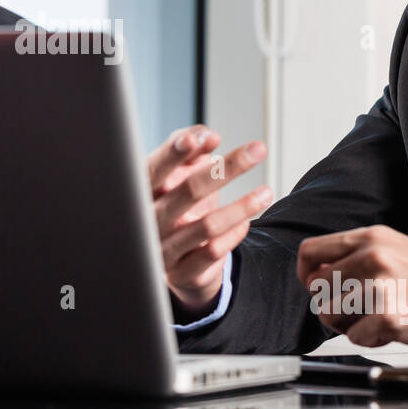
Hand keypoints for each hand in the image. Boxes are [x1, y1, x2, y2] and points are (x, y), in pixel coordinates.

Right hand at [148, 124, 271, 319]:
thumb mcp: (178, 171)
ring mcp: (162, 248)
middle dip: (227, 168)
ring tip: (266, 192)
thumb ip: (190, 147)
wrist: (170, 254)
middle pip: (188, 191)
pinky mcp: (181, 272)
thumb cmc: (175, 200)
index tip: (197, 140)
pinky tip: (246, 222)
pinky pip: (213, 252)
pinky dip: (234, 234)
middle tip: (258, 149)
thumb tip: (208, 136)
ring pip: (206, 226)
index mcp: (141, 191)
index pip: (155, 169)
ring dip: (241, 207)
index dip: (173, 154)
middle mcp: (148, 220)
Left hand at [297, 224, 407, 353]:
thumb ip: (356, 257)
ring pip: (330, 315)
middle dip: (334, 307)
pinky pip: (354, 338)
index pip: (310, 252)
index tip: (318, 290)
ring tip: (379, 320)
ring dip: (351, 325)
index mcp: (371, 238)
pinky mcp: (390, 316)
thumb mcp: (396, 251)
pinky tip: (393, 332)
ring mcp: (381, 286)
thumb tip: (316, 276)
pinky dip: (370, 341)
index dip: (307, 276)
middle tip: (361, 312)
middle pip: (317, 290)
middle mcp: (373, 256)